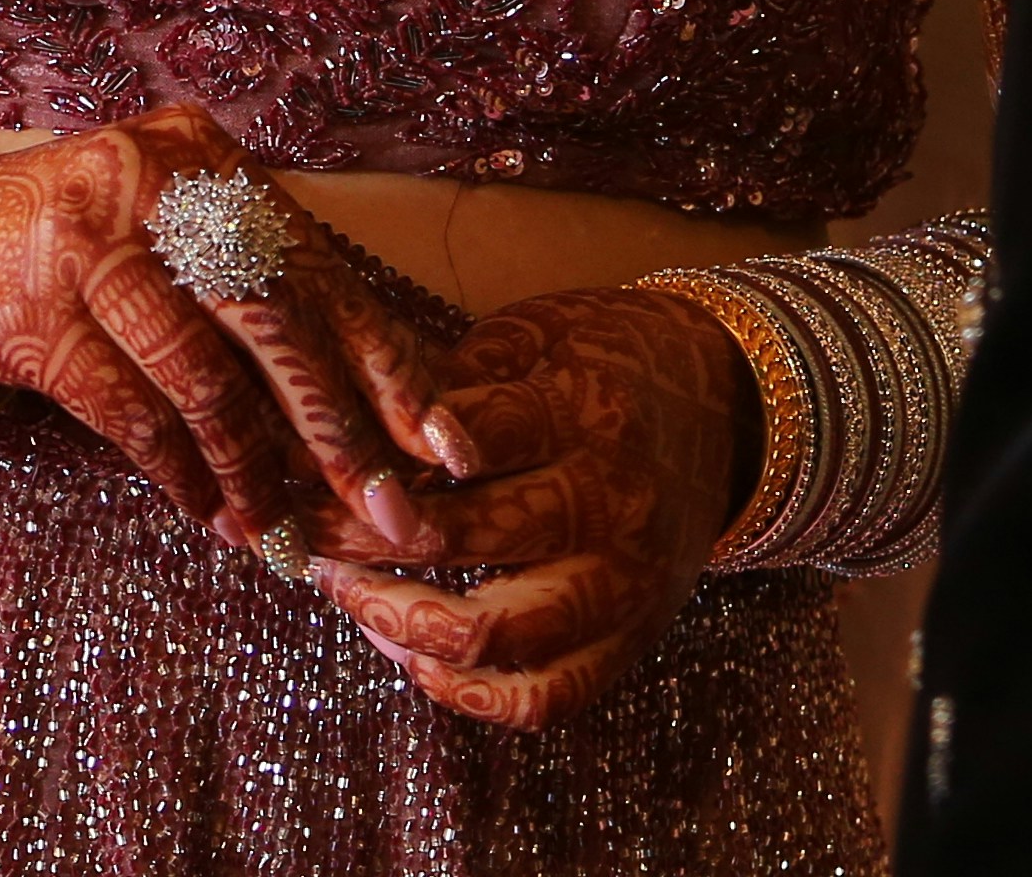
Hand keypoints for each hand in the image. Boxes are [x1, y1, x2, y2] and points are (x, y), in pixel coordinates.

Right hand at [0, 108, 455, 564]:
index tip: (444, 443)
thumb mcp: (163, 242)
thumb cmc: (70, 260)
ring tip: (278, 533)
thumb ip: (251, 294)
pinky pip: (130, 410)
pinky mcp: (29, 307)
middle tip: (390, 515)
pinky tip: (207, 512)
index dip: (388, 360)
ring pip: (204, 374)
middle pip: (275, 318)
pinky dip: (178, 471)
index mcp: (202, 155)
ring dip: (251, 470)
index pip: (318, 267)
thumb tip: (376, 411)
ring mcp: (85, 236)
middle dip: (340, 430)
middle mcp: (150, 176)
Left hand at [313, 280, 752, 728]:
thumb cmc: (608, 361)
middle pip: (471, 541)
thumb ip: (455, 381)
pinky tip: (410, 655)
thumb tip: (348, 431)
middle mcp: (613, 506)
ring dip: (401, 621)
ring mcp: (626, 584)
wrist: (730, 409)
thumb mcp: (539, 334)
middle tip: (301, 530)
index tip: (313, 462)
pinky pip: (546, 697)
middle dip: (365, 541)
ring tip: (344, 591)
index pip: (476, 442)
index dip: (386, 458)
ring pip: (501, 635)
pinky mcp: (633, 639)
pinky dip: (468, 693)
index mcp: (587, 414)